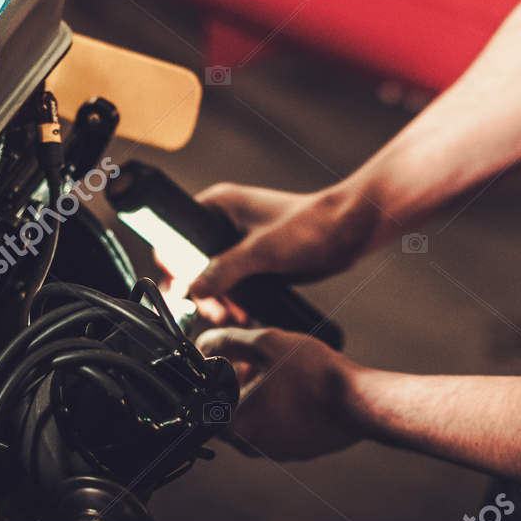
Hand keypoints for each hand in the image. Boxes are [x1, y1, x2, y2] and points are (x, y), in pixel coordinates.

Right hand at [188, 182, 380, 298]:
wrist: (347, 232)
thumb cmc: (310, 225)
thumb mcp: (261, 250)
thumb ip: (224, 269)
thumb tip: (193, 288)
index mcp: (219, 205)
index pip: (176, 232)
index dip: (172, 262)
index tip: (179, 288)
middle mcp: (225, 220)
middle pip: (191, 259)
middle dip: (197, 289)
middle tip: (209, 309)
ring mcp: (239, 241)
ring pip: (212, 275)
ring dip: (215, 299)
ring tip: (227, 316)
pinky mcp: (255, 259)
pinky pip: (233, 282)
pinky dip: (232, 299)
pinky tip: (239, 315)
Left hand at [195, 326, 363, 460]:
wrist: (359, 402)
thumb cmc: (314, 374)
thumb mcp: (265, 342)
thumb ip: (227, 341)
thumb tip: (204, 344)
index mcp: (236, 425)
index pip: (206, 400)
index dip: (216, 373)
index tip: (231, 358)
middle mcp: (251, 446)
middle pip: (230, 408)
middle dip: (239, 381)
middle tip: (259, 360)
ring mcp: (275, 451)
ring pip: (254, 416)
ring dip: (259, 392)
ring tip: (282, 370)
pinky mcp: (295, 450)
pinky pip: (276, 426)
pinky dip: (279, 406)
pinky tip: (297, 386)